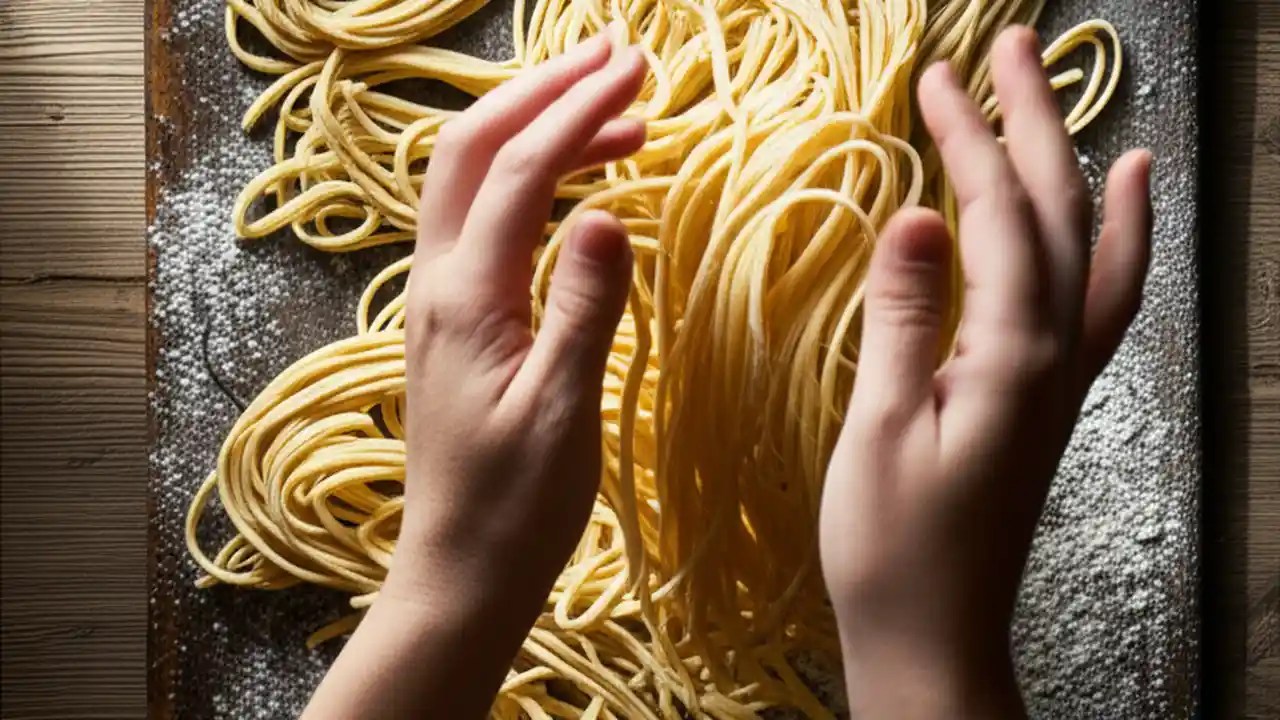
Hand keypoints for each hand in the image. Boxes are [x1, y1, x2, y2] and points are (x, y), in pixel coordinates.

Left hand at [302, 33, 647, 719]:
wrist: (460, 570)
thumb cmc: (517, 505)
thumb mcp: (564, 411)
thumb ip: (584, 308)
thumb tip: (612, 213)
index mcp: (465, 297)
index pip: (520, 171)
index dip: (578, 110)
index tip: (639, 69)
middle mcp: (436, 282)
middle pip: (474, 149)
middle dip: (544, 91)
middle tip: (619, 55)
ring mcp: (437, 299)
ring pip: (471, 180)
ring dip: (534, 130)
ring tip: (618, 114)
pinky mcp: (451, 321)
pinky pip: (480, 219)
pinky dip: (527, 179)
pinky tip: (576, 188)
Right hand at [819, 27, 1151, 717]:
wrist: (934, 632)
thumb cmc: (893, 548)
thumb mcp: (878, 434)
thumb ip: (903, 322)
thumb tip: (915, 215)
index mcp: (1010, 360)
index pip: (997, 220)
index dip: (967, 140)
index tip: (933, 77)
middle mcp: (1054, 357)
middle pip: (1057, 213)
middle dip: (1029, 121)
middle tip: (1002, 44)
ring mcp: (1060, 376)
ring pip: (1087, 246)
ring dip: (1071, 160)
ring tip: (1056, 92)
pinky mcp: (1046, 396)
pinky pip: (1101, 296)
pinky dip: (1118, 233)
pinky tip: (1122, 195)